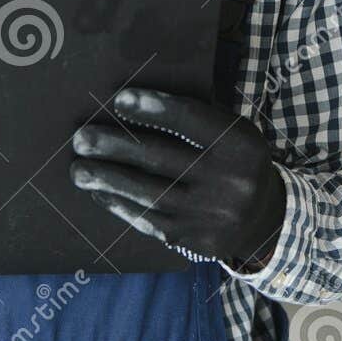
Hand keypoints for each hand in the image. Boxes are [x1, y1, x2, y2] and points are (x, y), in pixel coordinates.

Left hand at [70, 87, 285, 268]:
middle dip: (115, 147)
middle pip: (161, 157)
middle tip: (81, 139)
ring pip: (149, 193)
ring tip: (79, 170)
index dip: (153, 109)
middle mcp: (229, 181)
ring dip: (108, 180)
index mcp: (241, 144)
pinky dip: (121, 205)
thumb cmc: (234, 162)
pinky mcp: (196, 240)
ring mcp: (212, 215)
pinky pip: (150, 220)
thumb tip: (133, 106)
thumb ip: (196, 121)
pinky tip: (101, 193)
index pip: (191, 119)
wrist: (262, 219)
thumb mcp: (232, 134)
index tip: (118, 100)